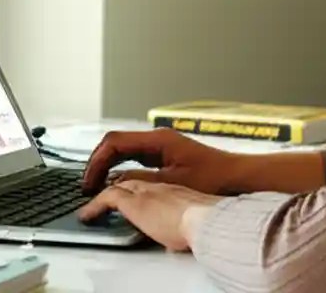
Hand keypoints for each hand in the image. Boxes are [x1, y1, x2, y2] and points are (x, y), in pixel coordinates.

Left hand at [78, 180, 218, 250]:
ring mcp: (145, 191)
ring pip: (117, 186)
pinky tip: (86, 215)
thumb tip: (174, 244)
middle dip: (118, 187)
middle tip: (106, 197)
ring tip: (92, 206)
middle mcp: (159, 186)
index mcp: (175, 190)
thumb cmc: (207, 224)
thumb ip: (179, 231)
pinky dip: (94, 207)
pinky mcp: (133, 202)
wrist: (206, 219)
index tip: (130, 198)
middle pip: (131, 181)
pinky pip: (106, 198)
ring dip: (103, 195)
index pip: (150, 186)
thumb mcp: (192, 227)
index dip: (137, 191)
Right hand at [81, 128, 241, 193]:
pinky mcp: (165, 155)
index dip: (96, 161)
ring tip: (96, 186)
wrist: (238, 177)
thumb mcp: (172, 183)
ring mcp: (160, 145)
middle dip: (97, 163)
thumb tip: (115, 182)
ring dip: (107, 165)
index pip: (114, 142)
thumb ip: (142, 181)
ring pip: (123, 150)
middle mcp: (156, 138)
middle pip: (114, 144)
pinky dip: (120, 167)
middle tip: (86, 185)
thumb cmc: (213, 179)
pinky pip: (134, 157)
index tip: (88, 181)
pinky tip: (117, 184)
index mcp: (157, 140)